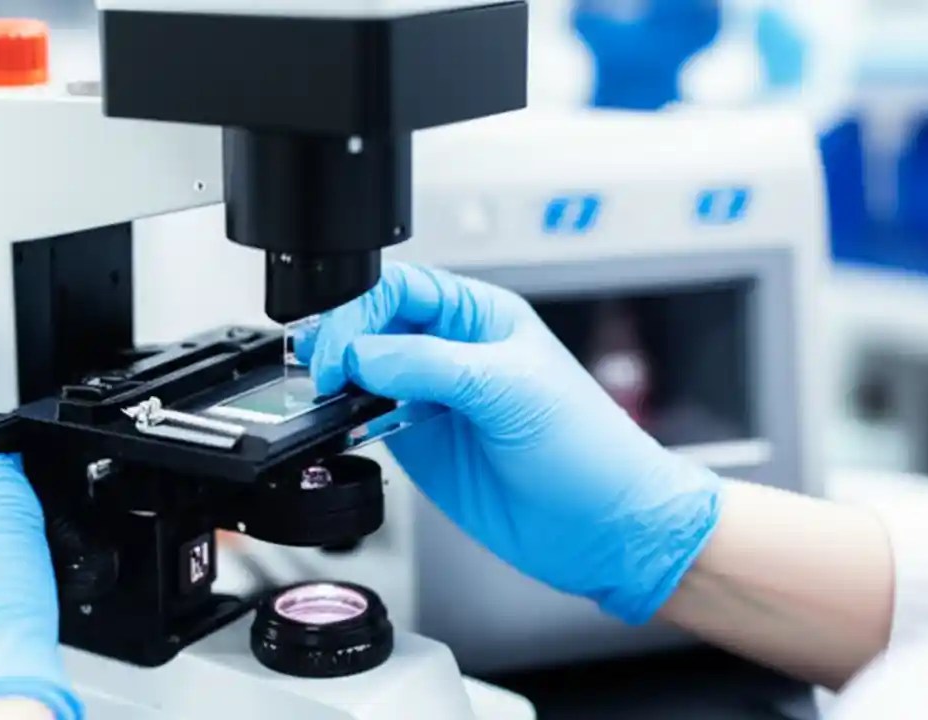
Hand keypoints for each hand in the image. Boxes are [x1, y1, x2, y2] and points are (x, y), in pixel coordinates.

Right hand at [300, 263, 722, 622]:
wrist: (604, 529)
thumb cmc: (588, 448)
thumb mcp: (508, 390)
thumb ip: (429, 366)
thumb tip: (362, 353)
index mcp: (479, 317)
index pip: (401, 289)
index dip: (361, 308)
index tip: (340, 347)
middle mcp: (451, 352)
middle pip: (373, 325)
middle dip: (341, 340)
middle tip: (323, 371)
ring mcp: (432, 399)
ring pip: (364, 372)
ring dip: (338, 380)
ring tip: (324, 396)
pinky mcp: (420, 444)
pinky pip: (367, 419)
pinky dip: (345, 419)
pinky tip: (342, 423)